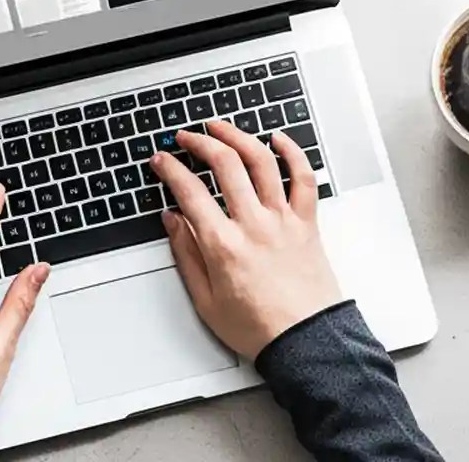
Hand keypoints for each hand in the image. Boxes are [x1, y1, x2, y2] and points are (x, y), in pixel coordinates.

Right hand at [149, 120, 342, 358]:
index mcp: (224, 246)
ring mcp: (283, 220)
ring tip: (221, 128)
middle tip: (186, 137)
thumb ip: (186, 255)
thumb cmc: (258, 327)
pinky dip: (292, 153)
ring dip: (238, 137)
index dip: (170, 170)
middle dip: (200, 143)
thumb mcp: (205, 300)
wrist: (306, 341)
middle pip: (225, 165)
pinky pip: (303, 178)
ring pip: (262, 162)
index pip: (189, 193)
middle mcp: (254, 225)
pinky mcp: (307, 223)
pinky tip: (278, 139)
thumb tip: (172, 220)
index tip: (161, 160)